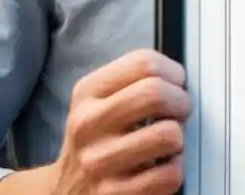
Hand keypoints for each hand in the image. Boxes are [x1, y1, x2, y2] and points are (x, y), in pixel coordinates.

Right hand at [52, 48, 190, 194]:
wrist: (63, 191)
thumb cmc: (93, 141)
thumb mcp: (95, 100)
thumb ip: (131, 81)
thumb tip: (177, 77)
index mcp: (87, 92)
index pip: (144, 62)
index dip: (173, 72)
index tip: (176, 83)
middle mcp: (89, 123)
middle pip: (156, 93)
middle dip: (181, 102)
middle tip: (180, 112)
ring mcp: (100, 161)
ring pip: (168, 135)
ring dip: (179, 139)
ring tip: (167, 142)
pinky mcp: (114, 193)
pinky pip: (169, 174)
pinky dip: (175, 170)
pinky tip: (160, 167)